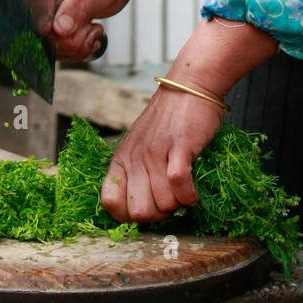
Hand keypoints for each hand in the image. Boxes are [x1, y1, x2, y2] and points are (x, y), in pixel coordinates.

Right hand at [38, 0, 132, 62]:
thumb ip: (78, 7)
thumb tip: (59, 28)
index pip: (41, 18)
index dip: (62, 33)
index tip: (87, 26)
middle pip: (44, 35)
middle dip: (73, 42)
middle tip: (93, 29)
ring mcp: (44, 11)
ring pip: (50, 45)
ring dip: (76, 46)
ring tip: (93, 30)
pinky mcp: (50, 23)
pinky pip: (57, 47)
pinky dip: (75, 48)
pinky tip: (88, 36)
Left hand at [100, 85, 223, 222]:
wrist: (189, 86)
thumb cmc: (168, 119)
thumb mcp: (140, 144)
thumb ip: (136, 171)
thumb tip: (141, 207)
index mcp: (122, 158)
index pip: (110, 202)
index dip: (128, 216)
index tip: (147, 209)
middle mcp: (135, 156)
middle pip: (139, 212)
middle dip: (157, 215)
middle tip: (169, 202)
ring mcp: (156, 151)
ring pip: (164, 204)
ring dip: (177, 205)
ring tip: (183, 193)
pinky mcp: (179, 146)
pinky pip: (180, 185)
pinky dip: (189, 196)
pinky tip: (193, 192)